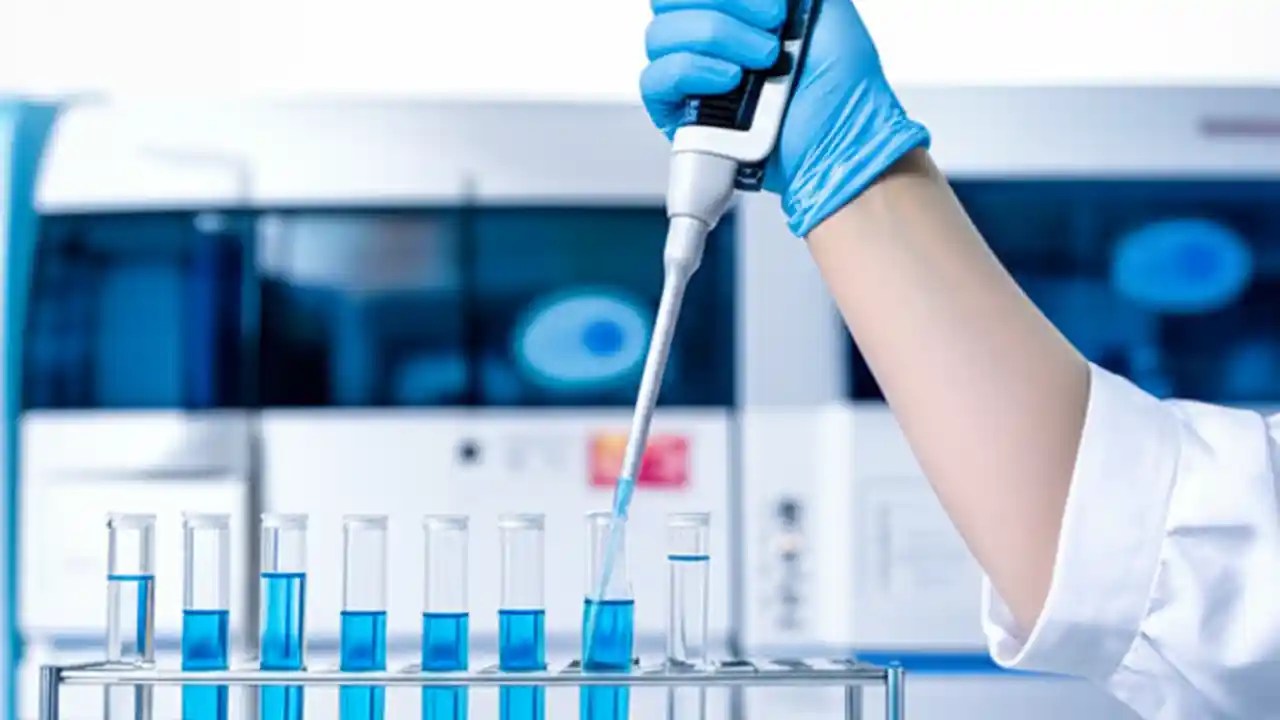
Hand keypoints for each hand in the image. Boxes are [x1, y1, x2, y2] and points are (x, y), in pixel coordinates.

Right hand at [641, 0, 929, 235]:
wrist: (840, 140)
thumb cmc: (840, 85)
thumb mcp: (825, 7)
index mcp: (734, 10)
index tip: (775, 7)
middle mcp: (705, 39)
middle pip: (666, 1)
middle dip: (721, 5)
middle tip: (770, 29)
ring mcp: (689, 76)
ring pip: (660, 36)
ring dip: (717, 37)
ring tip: (762, 61)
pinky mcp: (677, 115)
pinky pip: (655, 80)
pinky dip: (693, 70)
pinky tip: (731, 80)